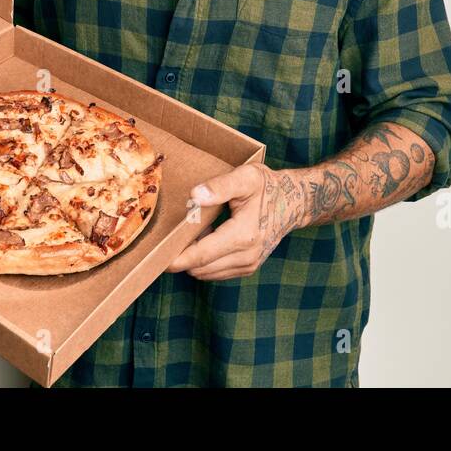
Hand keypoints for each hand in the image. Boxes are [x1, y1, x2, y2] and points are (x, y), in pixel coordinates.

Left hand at [165, 163, 305, 280]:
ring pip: (206, 273)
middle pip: (199, 268)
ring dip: (193, 259)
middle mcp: (247, 256)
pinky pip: (216, 272)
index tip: (156, 255)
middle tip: (165, 240)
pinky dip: (205, 260)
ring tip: (191, 234)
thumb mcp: (247, 177)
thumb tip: (194, 196)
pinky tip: (207, 239)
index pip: (200, 256)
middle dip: (180, 257)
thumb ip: (220, 186)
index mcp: (243, 235)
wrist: (295, 203)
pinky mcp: (248, 268)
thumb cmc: (268, 187)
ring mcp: (248, 265)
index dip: (176, 258)